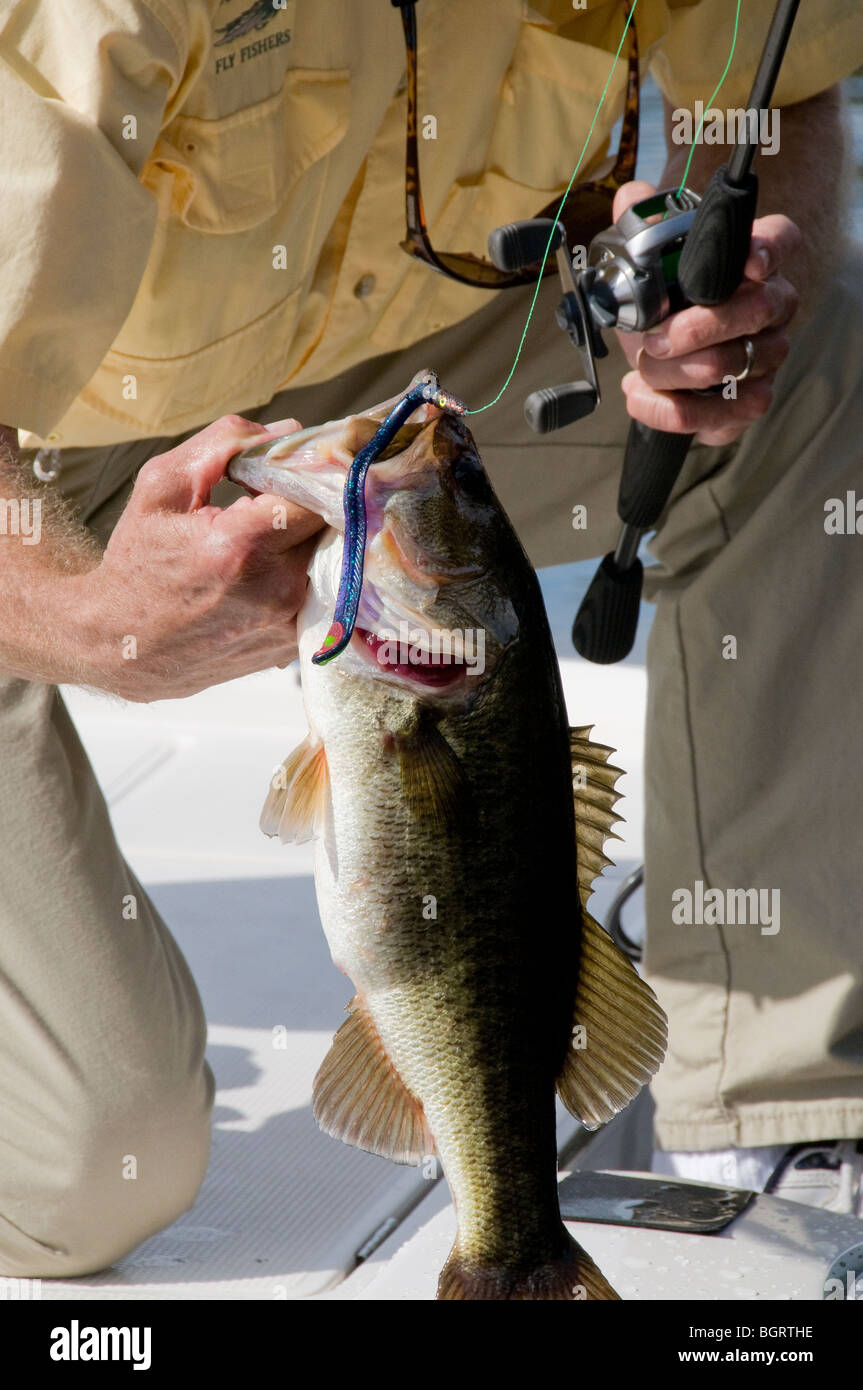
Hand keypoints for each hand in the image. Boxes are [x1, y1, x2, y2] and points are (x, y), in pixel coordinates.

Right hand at [70, 414, 323, 699]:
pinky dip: (298, 575)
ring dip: (303, 539)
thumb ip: (224, 446)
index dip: (308, 471)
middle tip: (272, 499)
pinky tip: (260, 575)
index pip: (316, 490)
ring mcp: (287, 622)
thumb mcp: (161, 488)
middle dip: (307, 502)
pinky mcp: (291, 645)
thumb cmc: (137, 564)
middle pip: (329, 524)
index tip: (291, 464)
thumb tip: (288, 431)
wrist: (125, 648)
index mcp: (240, 546)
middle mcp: (275, 589)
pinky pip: (316, 593)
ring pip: (326, 558)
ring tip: (261, 539)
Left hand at [612, 181, 801, 445]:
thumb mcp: (644, 266)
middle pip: (758, 309)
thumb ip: (638, 226)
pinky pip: (726, 414)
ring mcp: (766, 357)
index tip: (747, 263)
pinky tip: (641, 397)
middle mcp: (771, 307)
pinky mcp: (749, 402)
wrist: (657, 362)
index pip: (781, 240)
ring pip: (736, 364)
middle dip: (699, 327)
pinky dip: (674, 411)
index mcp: (753, 261)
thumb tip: (631, 197)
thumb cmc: (664, 307)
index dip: (768, 249)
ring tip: (641, 367)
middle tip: (654, 338)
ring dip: (677, 372)